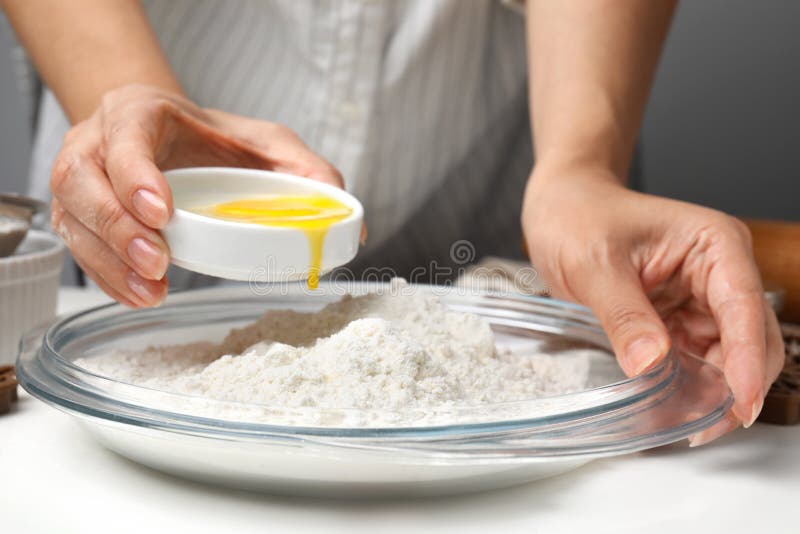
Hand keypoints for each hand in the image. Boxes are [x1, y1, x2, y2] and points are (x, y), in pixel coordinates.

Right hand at [50, 85, 343, 306]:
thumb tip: (348, 216)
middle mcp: (96, 142)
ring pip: (73, 221)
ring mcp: (81, 180)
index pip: (125, 139)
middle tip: (158, 263)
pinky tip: (139, 295)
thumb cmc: (213, 140)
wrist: (173, 138)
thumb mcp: (265, 142)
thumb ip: (304, 168)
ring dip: (110, 263)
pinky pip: (79, 249)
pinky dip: (107, 277)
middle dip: (118, 227)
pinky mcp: (78, 215)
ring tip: (152, 291)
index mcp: (138, 112)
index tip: (162, 213)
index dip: (136, 175)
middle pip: (83, 183)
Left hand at [522, 165, 783, 445]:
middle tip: (707, 428)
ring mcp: (700, 298)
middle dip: (737, 385)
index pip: (744, 307)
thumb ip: (624, 314)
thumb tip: (650, 363)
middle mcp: (717, 272)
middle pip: (751, 338)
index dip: (747, 360)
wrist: (559, 208)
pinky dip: (691, 385)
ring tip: (689, 426)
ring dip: (715, 391)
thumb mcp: (593, 264)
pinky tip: (673, 407)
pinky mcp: (679, 318)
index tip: (740, 403)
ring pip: (728, 356)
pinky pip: (697, 359)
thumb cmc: (578, 216)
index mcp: (712, 245)